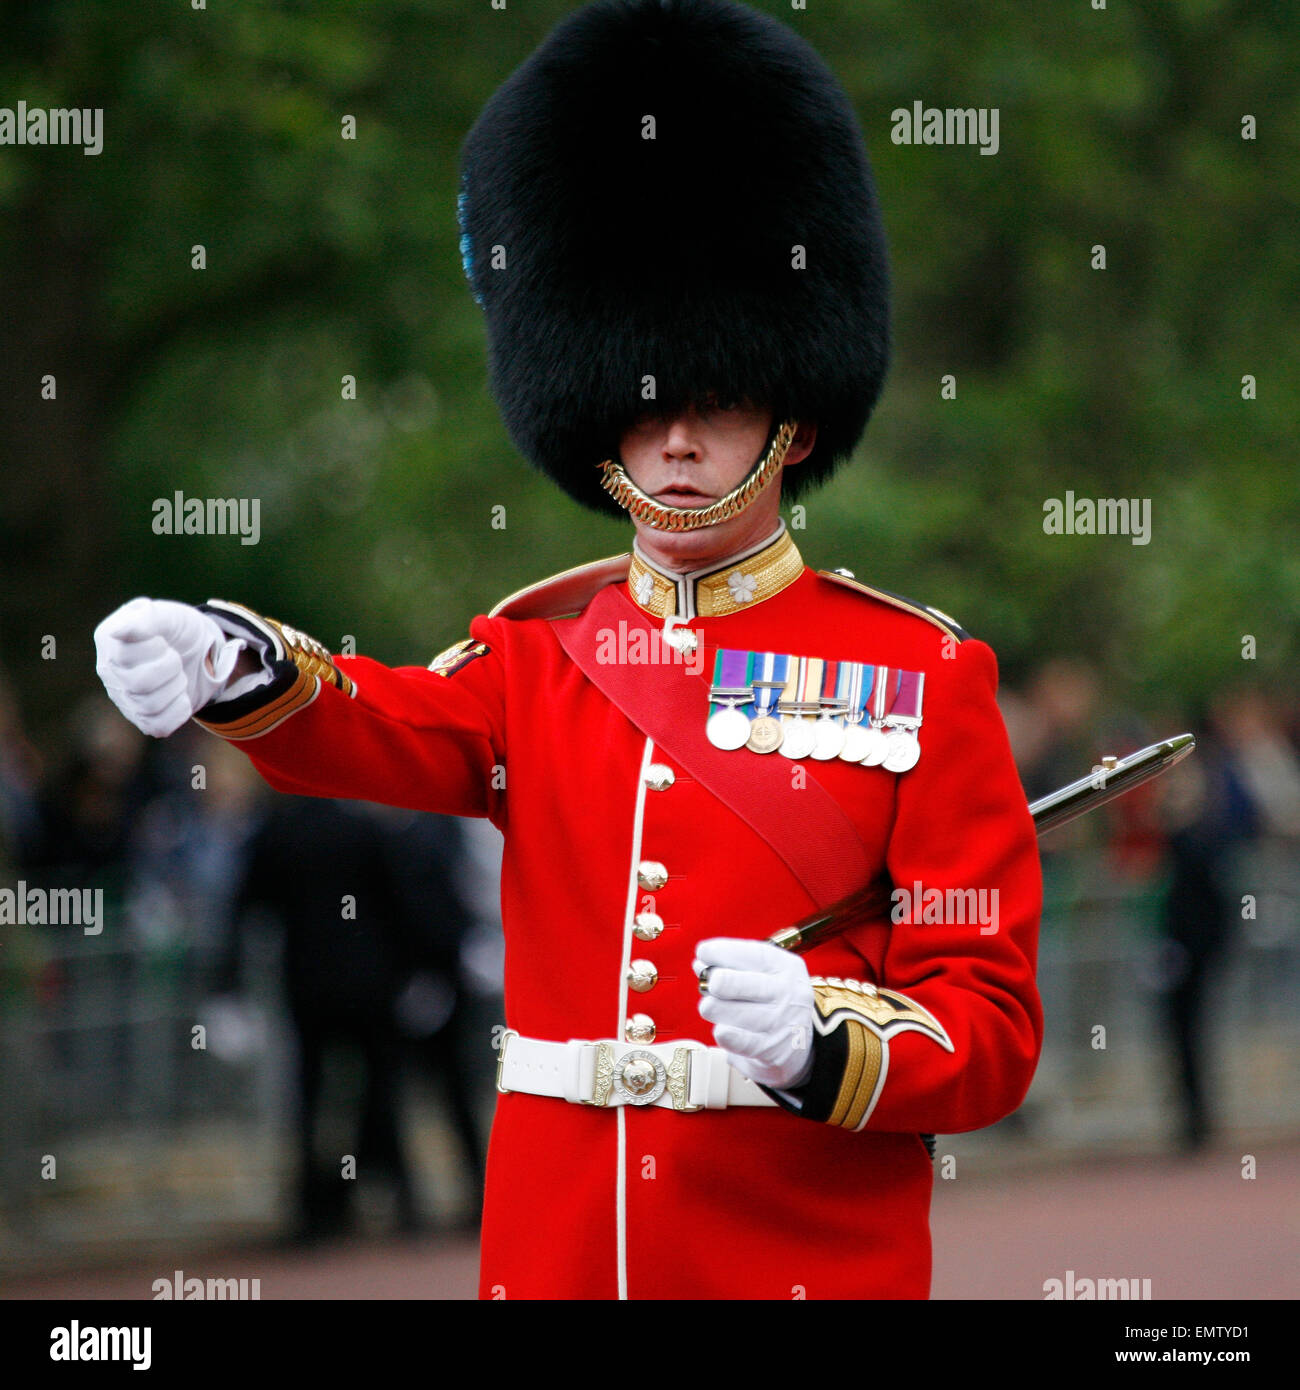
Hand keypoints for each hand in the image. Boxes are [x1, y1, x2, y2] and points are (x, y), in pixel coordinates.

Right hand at [94, 598, 242, 736]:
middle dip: (170, 668)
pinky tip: (180, 695)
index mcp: (109, 640)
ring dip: (176, 687)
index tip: (163, 639)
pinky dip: (179, 710)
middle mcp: (109, 671)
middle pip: (137, 684)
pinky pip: (158, 727)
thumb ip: (145, 619)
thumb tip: (117, 632)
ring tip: (178, 675)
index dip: (155, 648)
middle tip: (175, 657)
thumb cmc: (179, 630)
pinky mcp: (142, 718)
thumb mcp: (169, 615)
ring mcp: (124, 698)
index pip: (124, 656)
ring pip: (149, 707)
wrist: (202, 651)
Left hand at [694, 937, 815, 1088]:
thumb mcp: (765, 974)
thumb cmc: (771, 1001)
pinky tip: (720, 1029)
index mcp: (787, 968)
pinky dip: (724, 1033)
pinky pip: (739, 1040)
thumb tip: (700, 964)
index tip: (703, 951)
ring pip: (733, 1012)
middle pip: (739, 983)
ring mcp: (781, 1022)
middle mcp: (788, 993)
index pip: (754, 954)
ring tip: (710, 1007)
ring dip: (713, 1008)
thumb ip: (735, 966)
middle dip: (716, 981)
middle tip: (708, 984)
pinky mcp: (771, 1050)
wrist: (797, 1045)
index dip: (722, 951)